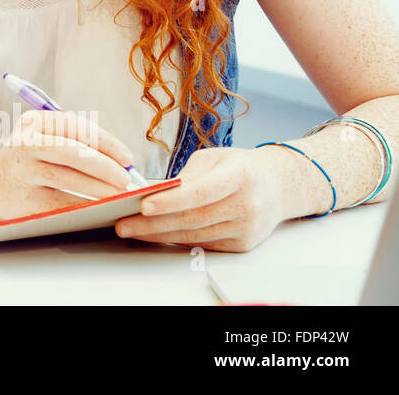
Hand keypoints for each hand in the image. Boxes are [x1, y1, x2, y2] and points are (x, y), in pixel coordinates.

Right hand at [0, 109, 137, 219]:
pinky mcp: (24, 201)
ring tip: (119, 196)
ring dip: (100, 190)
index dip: (107, 143)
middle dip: (105, 167)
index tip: (128, 159)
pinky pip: (62, 205)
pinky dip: (85, 208)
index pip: (76, 127)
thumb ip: (76, 141)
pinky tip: (100, 210)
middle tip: (126, 180)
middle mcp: (24, 144)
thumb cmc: (27, 158)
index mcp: (33, 123)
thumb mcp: (42, 137)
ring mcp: (22, 174)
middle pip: (72, 152)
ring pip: (68, 181)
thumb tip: (120, 161)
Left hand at [114, 146, 287, 251]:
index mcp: (239, 176)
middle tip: (124, 223)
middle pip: (193, 218)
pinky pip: (202, 243)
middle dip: (153, 223)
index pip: (200, 192)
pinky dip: (175, 239)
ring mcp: (245, 227)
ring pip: (194, 235)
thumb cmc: (240, 168)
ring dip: (158, 234)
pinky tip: (155, 234)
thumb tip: (155, 192)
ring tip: (131, 229)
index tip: (143, 205)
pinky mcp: (241, 243)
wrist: (278, 186)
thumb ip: (187, 175)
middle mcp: (245, 204)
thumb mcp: (215, 158)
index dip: (171, 201)